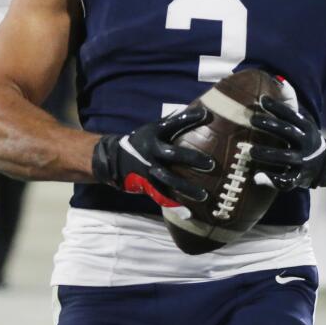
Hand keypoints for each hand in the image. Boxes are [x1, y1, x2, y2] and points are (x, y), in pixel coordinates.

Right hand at [92, 106, 213, 206]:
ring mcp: (149, 169)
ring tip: (204, 195)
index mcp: (154, 133)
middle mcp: (151, 151)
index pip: (173, 123)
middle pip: (174, 154)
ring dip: (187, 188)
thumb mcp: (152, 129)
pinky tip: (188, 213)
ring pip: (170, 180)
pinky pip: (162, 196)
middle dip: (192, 159)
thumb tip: (199, 111)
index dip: (189, 118)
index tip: (206, 114)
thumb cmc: (141, 141)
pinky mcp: (147, 184)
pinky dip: (174, 205)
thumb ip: (171, 123)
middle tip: (211, 164)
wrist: (114, 160)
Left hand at [248, 97, 325, 189]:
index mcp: (306, 127)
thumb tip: (280, 81)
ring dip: (267, 154)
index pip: (291, 114)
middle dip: (269, 125)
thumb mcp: (303, 121)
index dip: (277, 107)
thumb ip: (291, 103)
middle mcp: (305, 143)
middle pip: (287, 132)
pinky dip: (271, 179)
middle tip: (251, 120)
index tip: (261, 100)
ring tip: (249, 151)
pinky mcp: (299, 178)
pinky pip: (285, 180)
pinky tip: (256, 176)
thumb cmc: (305, 138)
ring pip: (285, 157)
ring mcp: (303, 161)